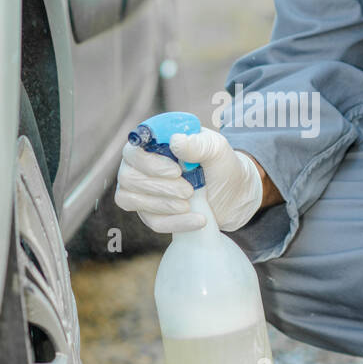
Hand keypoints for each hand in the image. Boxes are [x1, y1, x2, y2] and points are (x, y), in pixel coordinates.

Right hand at [114, 126, 262, 232]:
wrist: (234, 194)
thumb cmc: (221, 165)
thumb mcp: (216, 149)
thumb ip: (198, 143)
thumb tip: (175, 141)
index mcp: (153, 142)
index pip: (133, 150)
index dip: (149, 163)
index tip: (176, 171)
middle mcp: (139, 165)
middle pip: (128, 177)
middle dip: (159, 187)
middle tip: (188, 191)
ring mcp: (141, 190)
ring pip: (131, 200)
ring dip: (162, 204)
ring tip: (189, 203)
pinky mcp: (150, 213)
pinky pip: (151, 221)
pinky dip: (174, 223)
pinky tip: (197, 220)